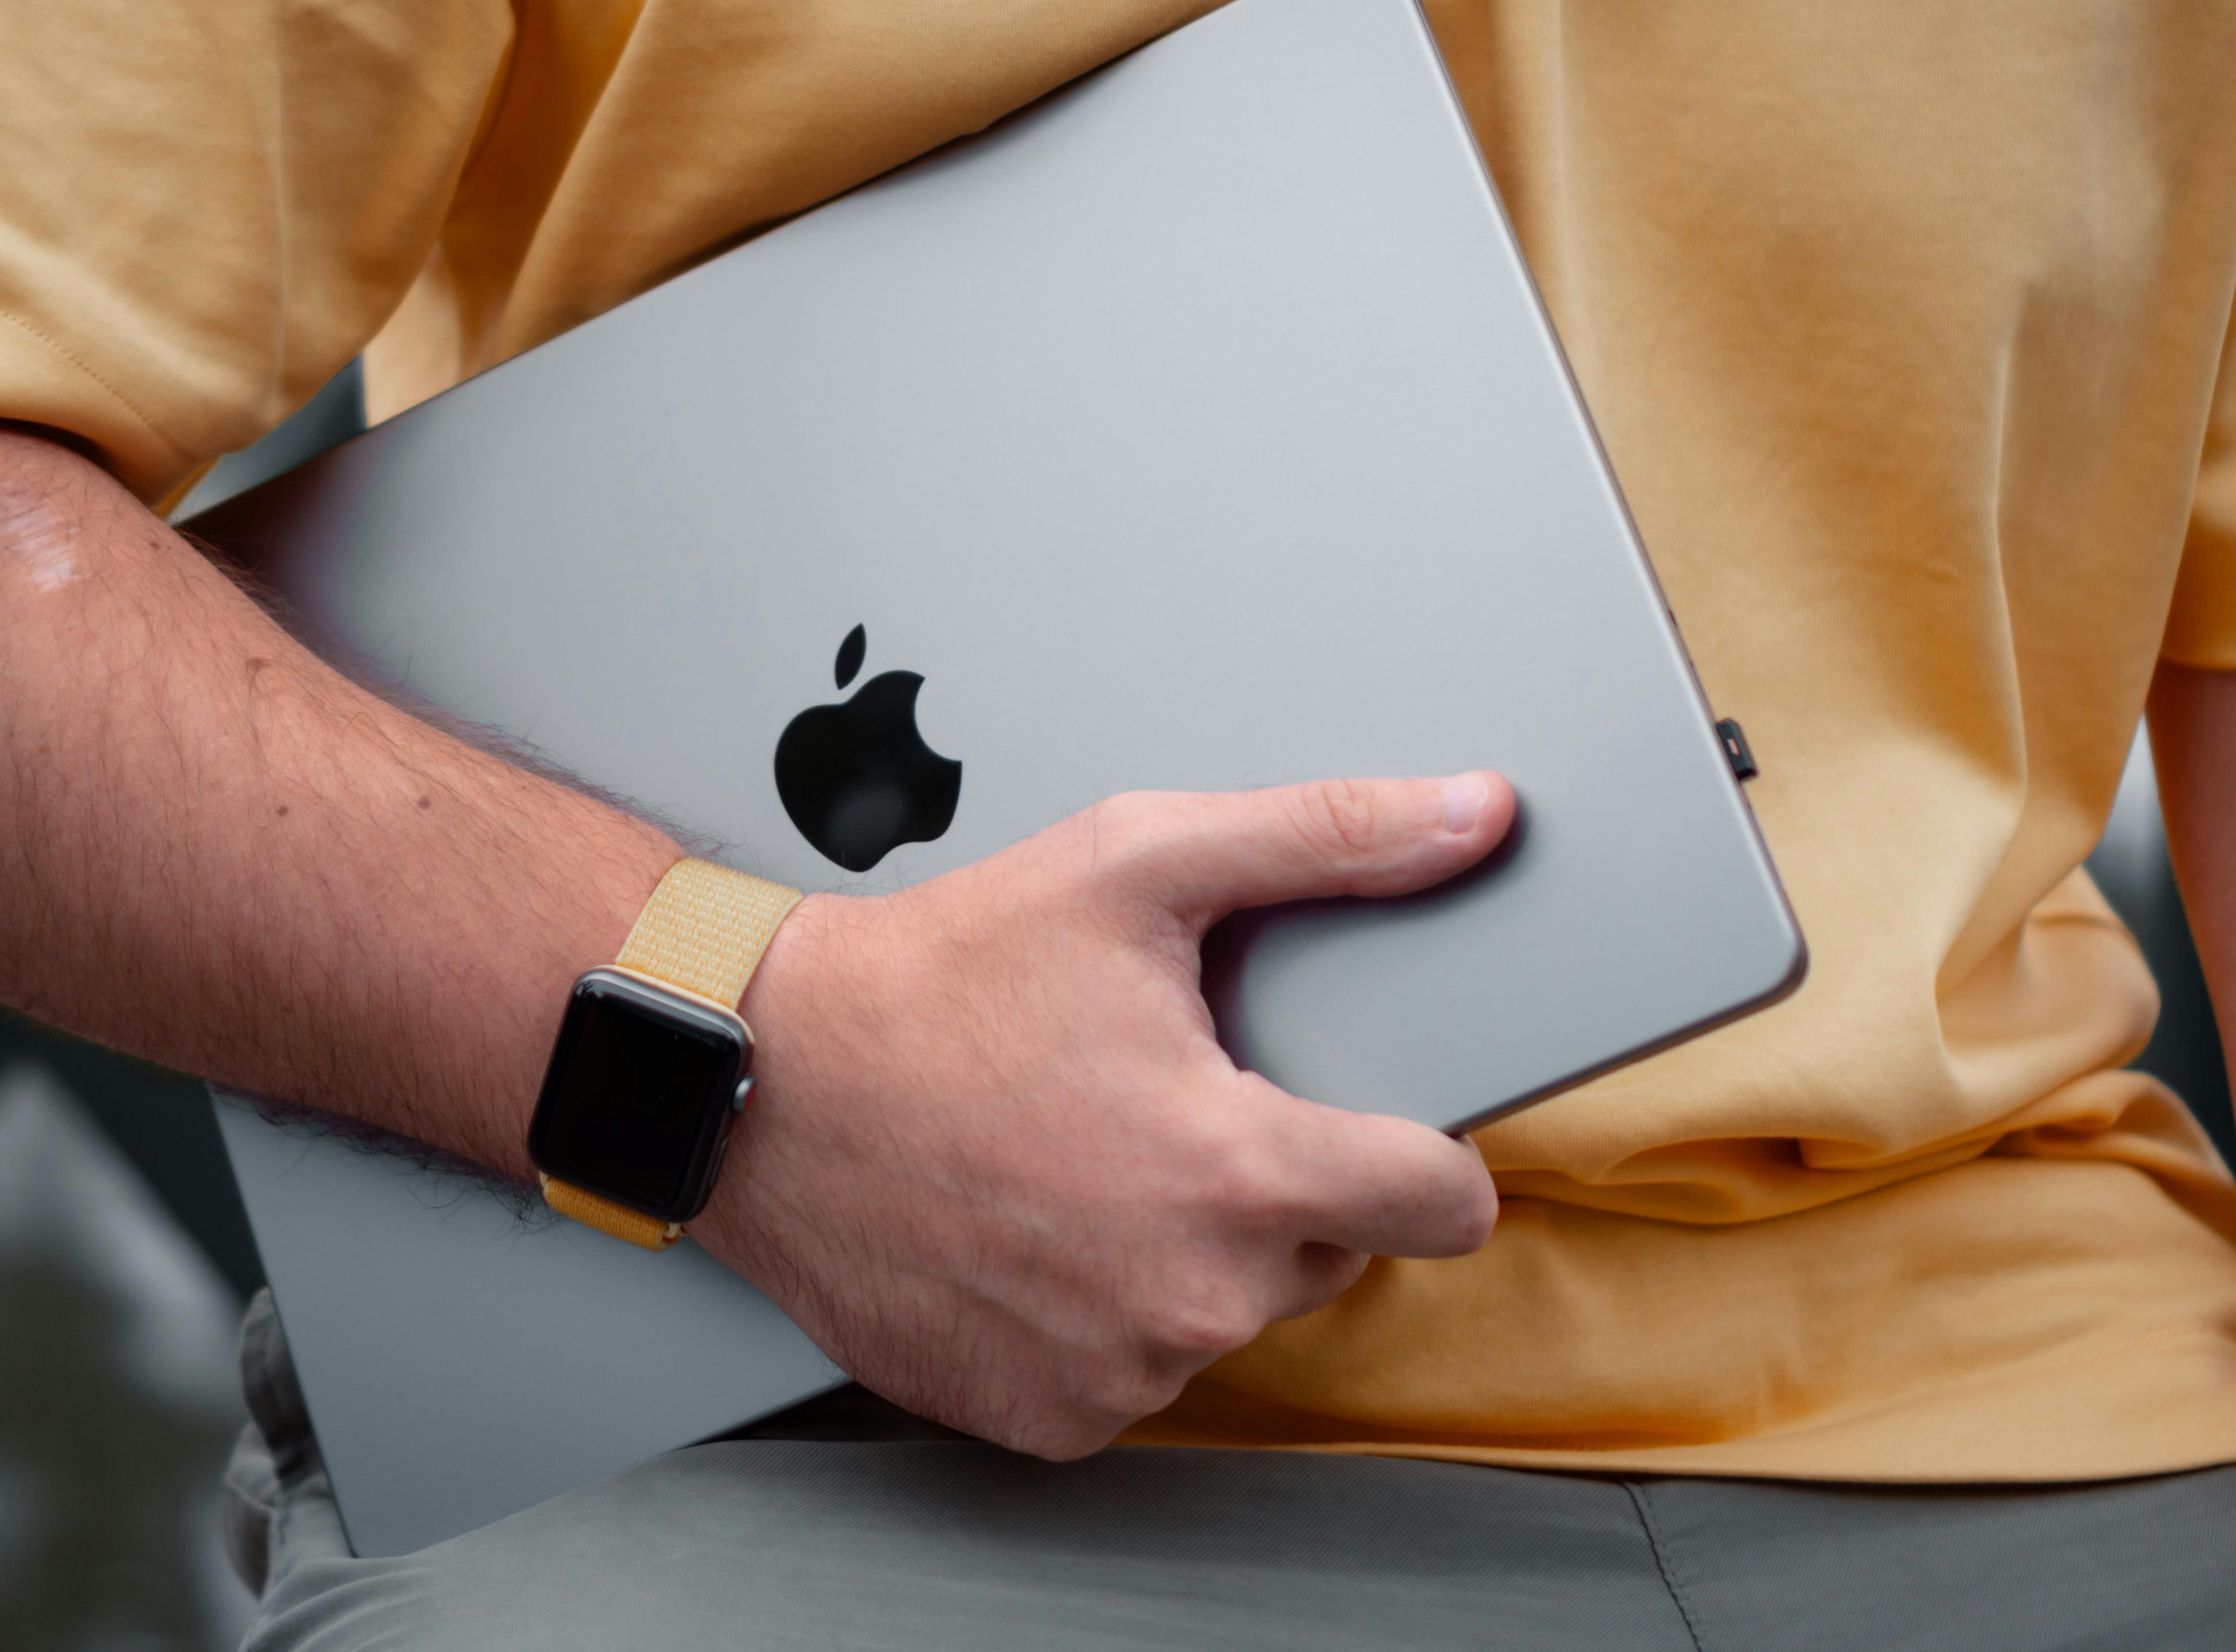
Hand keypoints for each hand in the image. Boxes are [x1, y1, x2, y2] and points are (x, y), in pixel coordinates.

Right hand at [692, 773, 1510, 1457]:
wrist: (760, 1081)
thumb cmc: (936, 976)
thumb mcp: (1136, 864)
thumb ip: (1327, 839)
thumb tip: (1475, 815)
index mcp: (1239, 1170)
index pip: (1444, 1208)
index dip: (1425, 1156)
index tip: (1376, 1128)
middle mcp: (1191, 1296)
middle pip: (1331, 1256)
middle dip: (1277, 1184)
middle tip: (1167, 1104)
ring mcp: (1118, 1371)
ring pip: (1230, 1314)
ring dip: (1188, 1251)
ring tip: (1085, 1156)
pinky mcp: (1048, 1420)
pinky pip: (1135, 1371)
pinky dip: (1103, 1312)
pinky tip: (1036, 1230)